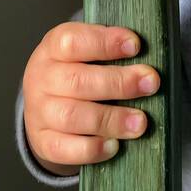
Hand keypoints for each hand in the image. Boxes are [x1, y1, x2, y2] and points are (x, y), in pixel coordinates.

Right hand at [21, 21, 160, 175]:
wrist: (44, 104)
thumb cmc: (77, 72)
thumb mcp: (85, 52)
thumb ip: (111, 52)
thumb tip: (147, 63)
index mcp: (53, 49)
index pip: (72, 41)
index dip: (105, 42)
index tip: (136, 45)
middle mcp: (42, 79)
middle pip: (76, 81)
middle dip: (119, 83)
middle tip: (151, 83)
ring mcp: (39, 112)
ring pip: (71, 117)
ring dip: (111, 119)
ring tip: (140, 123)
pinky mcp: (44, 142)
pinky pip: (64, 148)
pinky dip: (92, 148)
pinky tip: (114, 145)